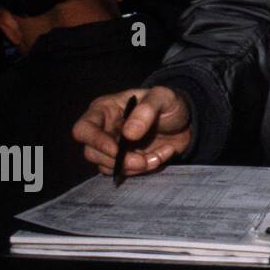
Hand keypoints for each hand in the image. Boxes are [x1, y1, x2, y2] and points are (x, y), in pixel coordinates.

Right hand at [72, 87, 191, 176]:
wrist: (186, 122)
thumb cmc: (169, 104)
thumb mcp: (164, 97)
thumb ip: (147, 109)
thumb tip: (128, 133)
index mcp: (104, 110)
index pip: (84, 129)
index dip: (96, 142)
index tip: (118, 150)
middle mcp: (103, 130)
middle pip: (92, 153)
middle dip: (119, 160)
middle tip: (143, 160)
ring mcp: (112, 147)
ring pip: (107, 167)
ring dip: (134, 167)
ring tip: (159, 156)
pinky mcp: (124, 161)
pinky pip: (126, 172)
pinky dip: (145, 169)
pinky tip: (162, 156)